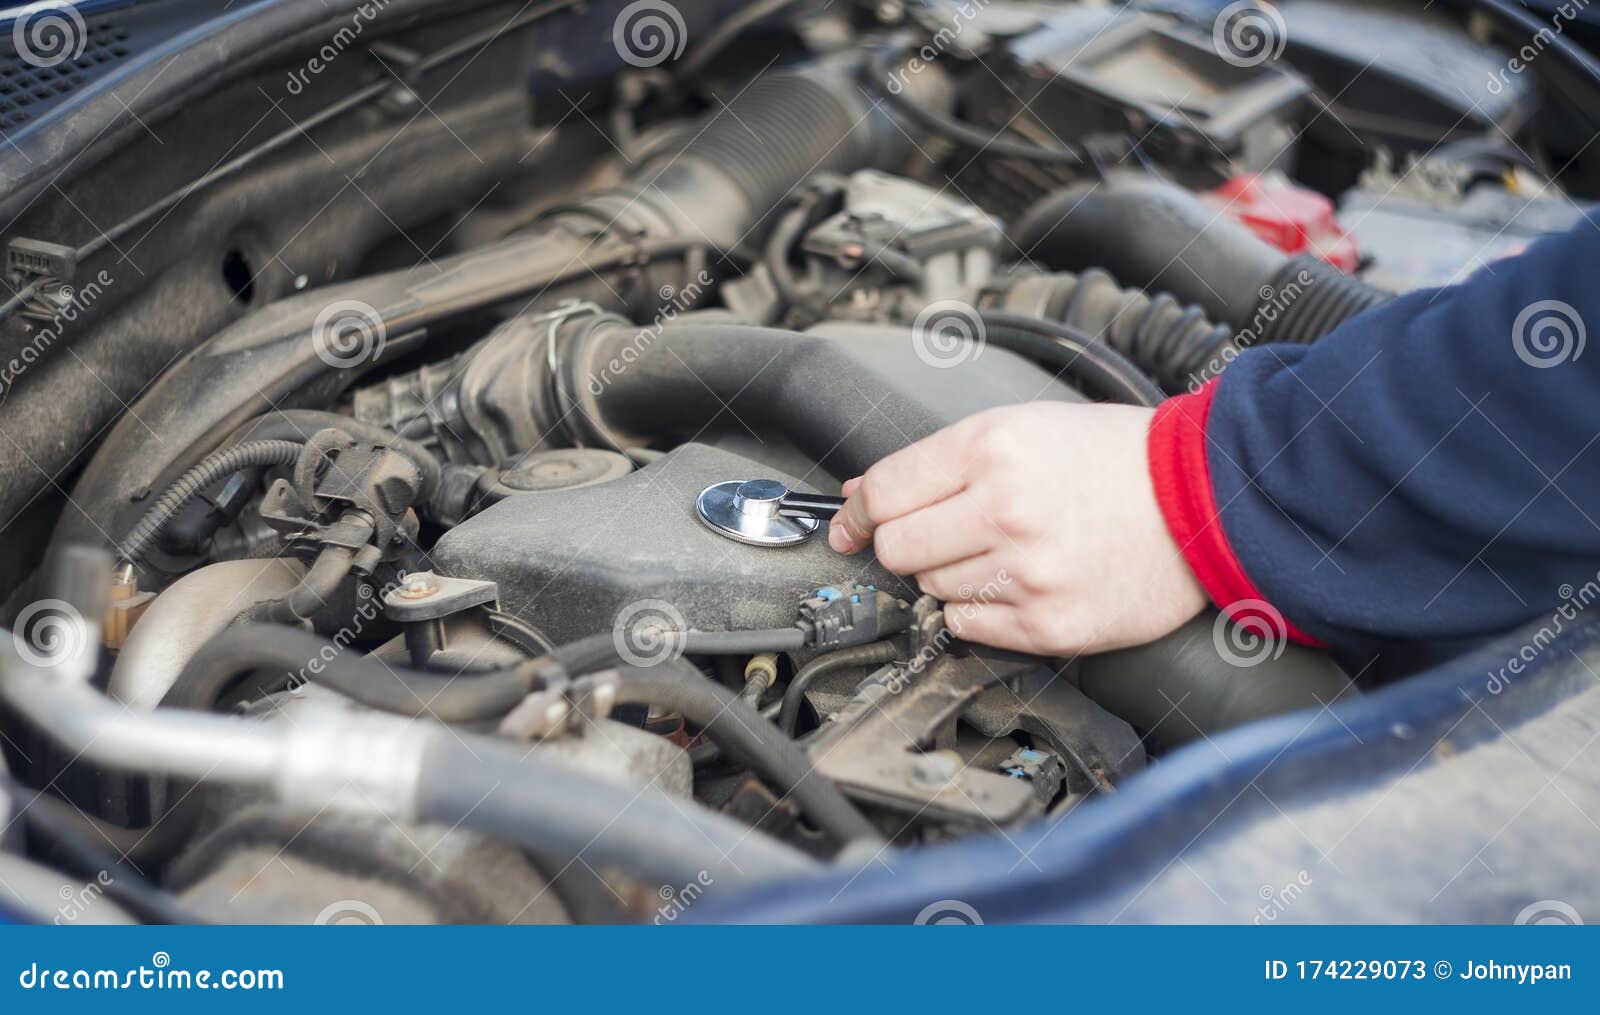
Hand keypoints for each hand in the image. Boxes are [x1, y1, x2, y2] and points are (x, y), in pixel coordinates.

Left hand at [828, 401, 1206, 654]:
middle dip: (907, 544)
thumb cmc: (1118, 460)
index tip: (849, 526)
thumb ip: (939, 462)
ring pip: (932, 589)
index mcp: (992, 449)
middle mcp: (1004, 510)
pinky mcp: (1049, 624)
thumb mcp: (1024, 429)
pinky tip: (1017, 582)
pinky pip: (968, 627)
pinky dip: (979, 610)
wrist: (1206, 501)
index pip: (884, 493)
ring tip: (1005, 551)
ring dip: (952, 575)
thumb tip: (860, 495)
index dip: (857, 513)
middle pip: (896, 549)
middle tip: (943, 535)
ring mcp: (1027, 573)